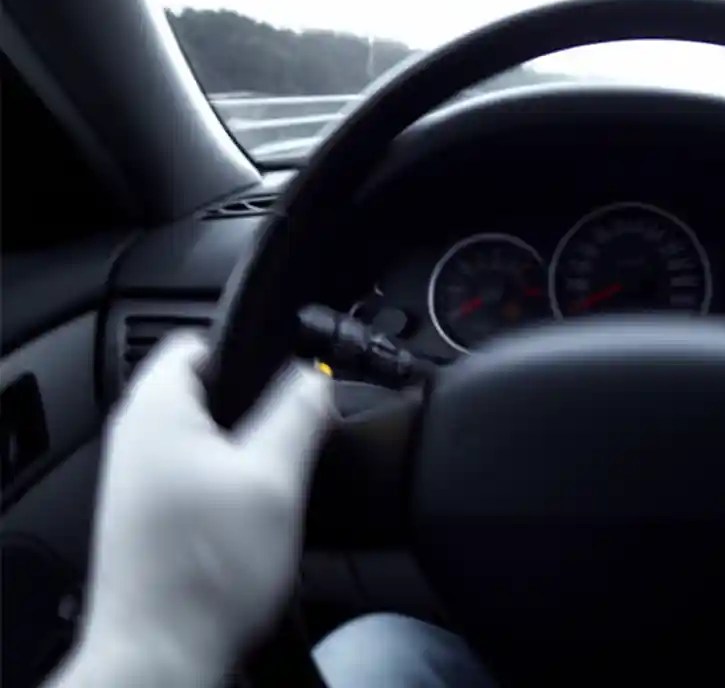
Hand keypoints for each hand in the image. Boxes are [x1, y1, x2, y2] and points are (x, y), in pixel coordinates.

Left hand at [52, 334, 330, 686]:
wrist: (163, 654)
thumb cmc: (207, 571)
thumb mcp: (275, 477)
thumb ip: (299, 413)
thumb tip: (318, 376)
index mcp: (156, 409)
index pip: (202, 340)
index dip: (256, 348)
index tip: (297, 374)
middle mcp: (137, 436)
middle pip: (211, 389)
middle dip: (261, 405)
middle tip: (301, 433)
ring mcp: (140, 478)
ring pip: (210, 435)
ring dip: (250, 450)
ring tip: (282, 481)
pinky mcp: (151, 515)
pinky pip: (200, 474)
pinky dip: (233, 483)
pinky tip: (259, 515)